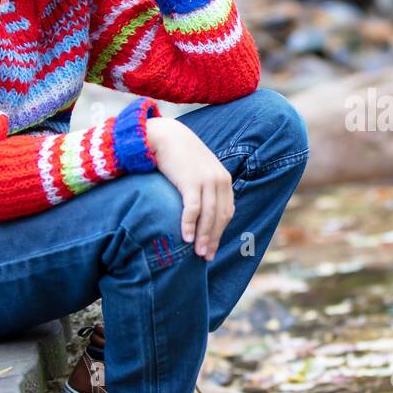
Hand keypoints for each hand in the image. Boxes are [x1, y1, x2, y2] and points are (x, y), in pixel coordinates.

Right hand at [145, 117, 232, 260]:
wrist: (166, 136)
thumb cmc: (179, 157)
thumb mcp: (198, 172)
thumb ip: (204, 189)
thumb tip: (201, 213)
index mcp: (224, 180)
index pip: (226, 212)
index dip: (220, 232)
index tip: (212, 248)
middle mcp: (219, 180)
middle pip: (220, 217)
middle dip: (213, 239)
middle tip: (206, 257)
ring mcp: (206, 180)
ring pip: (209, 215)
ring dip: (204, 236)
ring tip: (198, 253)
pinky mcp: (190, 181)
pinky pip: (193, 208)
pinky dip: (190, 224)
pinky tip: (186, 237)